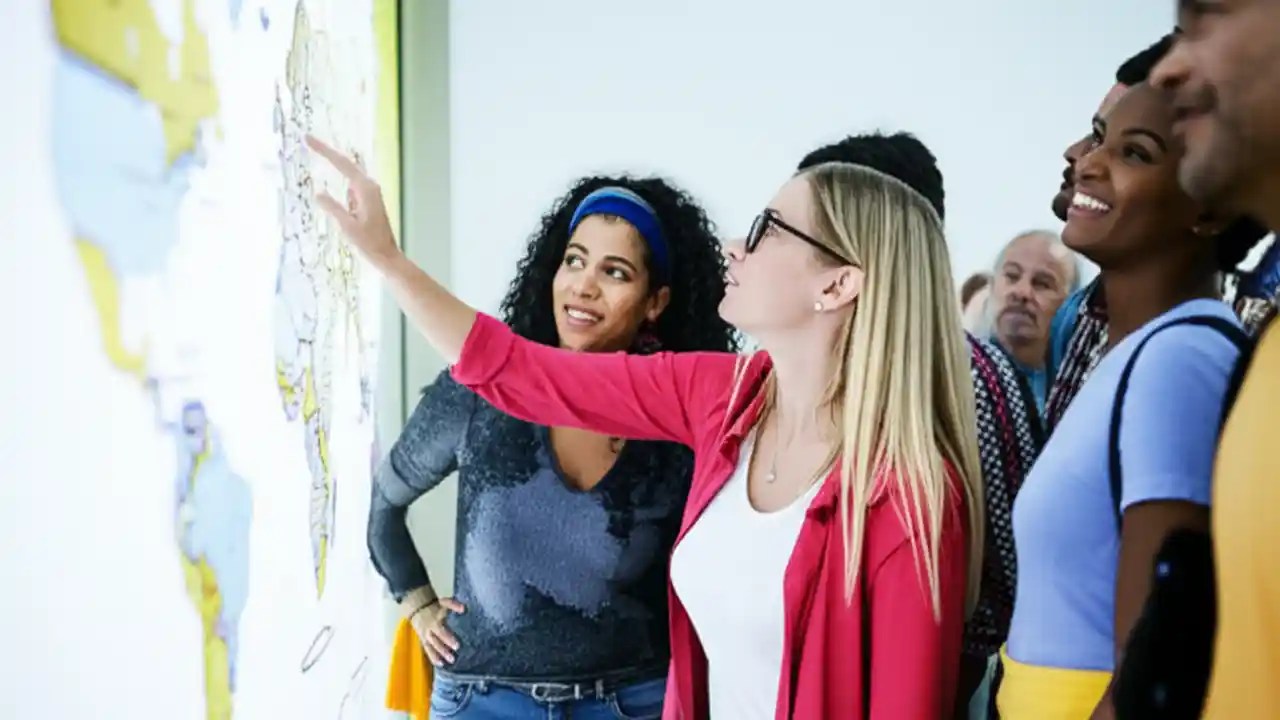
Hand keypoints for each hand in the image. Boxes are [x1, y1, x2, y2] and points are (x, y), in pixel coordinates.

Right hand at [304, 134, 400, 269]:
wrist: (386, 255)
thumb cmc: (369, 243)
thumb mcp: (347, 226)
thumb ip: (333, 208)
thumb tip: (318, 193)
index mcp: (365, 189)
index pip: (342, 164)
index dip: (324, 150)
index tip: (308, 139)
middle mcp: (369, 187)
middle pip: (345, 164)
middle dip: (327, 152)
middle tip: (307, 139)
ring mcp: (369, 193)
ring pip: (348, 174)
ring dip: (334, 163)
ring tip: (316, 149)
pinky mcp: (367, 200)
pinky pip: (350, 186)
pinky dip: (341, 180)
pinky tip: (334, 177)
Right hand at [408, 597, 465, 666]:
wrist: (418, 609)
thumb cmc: (435, 606)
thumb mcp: (443, 602)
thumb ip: (453, 604)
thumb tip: (464, 608)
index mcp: (434, 621)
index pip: (441, 631)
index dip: (448, 639)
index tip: (457, 646)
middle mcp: (429, 630)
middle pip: (436, 641)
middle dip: (444, 650)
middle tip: (453, 657)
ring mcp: (425, 636)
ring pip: (432, 647)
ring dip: (440, 655)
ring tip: (449, 662)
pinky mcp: (424, 641)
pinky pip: (427, 650)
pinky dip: (433, 658)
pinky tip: (440, 664)